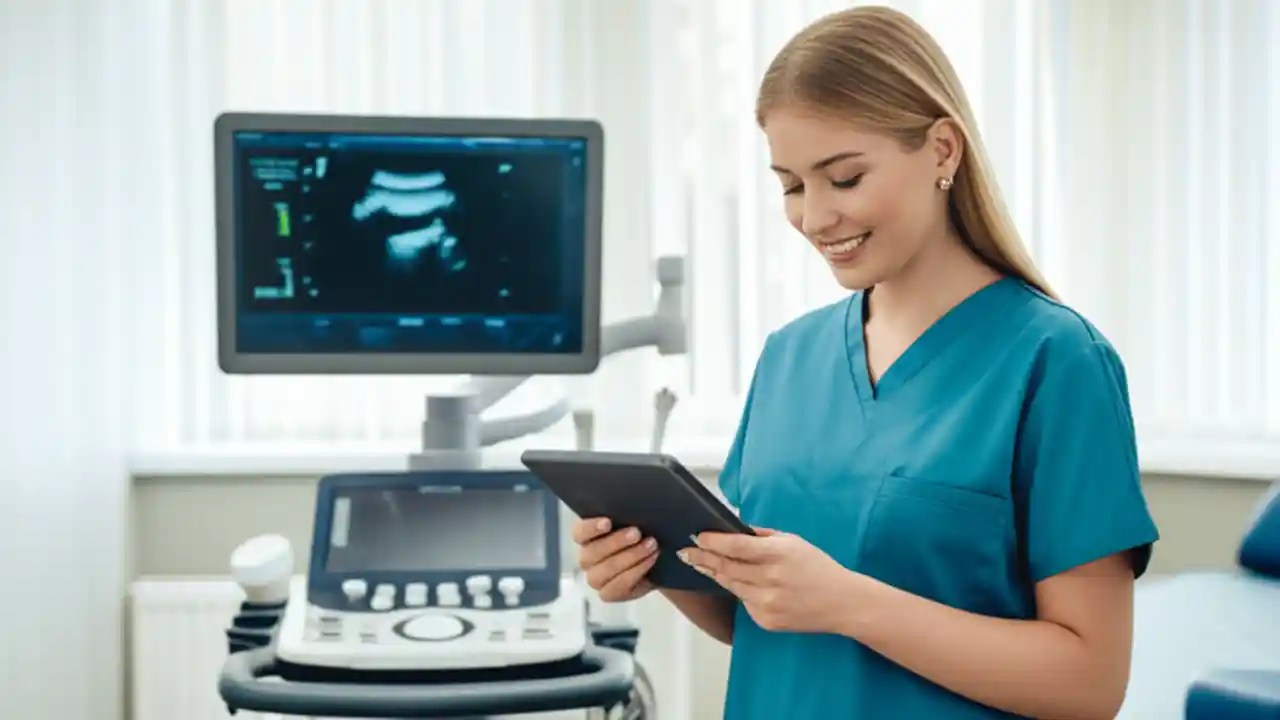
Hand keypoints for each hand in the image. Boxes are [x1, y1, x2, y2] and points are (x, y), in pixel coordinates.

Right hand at [572, 517, 659, 601]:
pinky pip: (617, 586)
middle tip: (637, 533)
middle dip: (616, 542)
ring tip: (650, 545)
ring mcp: (596, 578)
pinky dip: (636, 571)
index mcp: (586, 537)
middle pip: (592, 553)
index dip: (591, 528)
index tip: (608, 522)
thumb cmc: (642, 534)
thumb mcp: (635, 520)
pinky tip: (650, 560)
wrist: (661, 560)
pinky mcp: (608, 593)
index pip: (579, 532)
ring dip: (630, 557)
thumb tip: (633, 505)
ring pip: (605, 570)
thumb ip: (627, 514)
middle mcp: (587, 558)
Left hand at [680, 527, 853, 633]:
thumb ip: (762, 536)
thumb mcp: (793, 541)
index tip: (698, 536)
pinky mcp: (766, 620)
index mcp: (778, 555)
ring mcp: (768, 603)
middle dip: (703, 558)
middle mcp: (771, 579)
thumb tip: (733, 529)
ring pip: (731, 585)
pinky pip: (744, 602)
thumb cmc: (818, 567)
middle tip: (686, 552)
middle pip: (726, 568)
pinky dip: (740, 591)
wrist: (842, 603)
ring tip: (701, 564)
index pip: (735, 547)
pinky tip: (738, 583)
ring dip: (715, 574)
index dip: (712, 542)